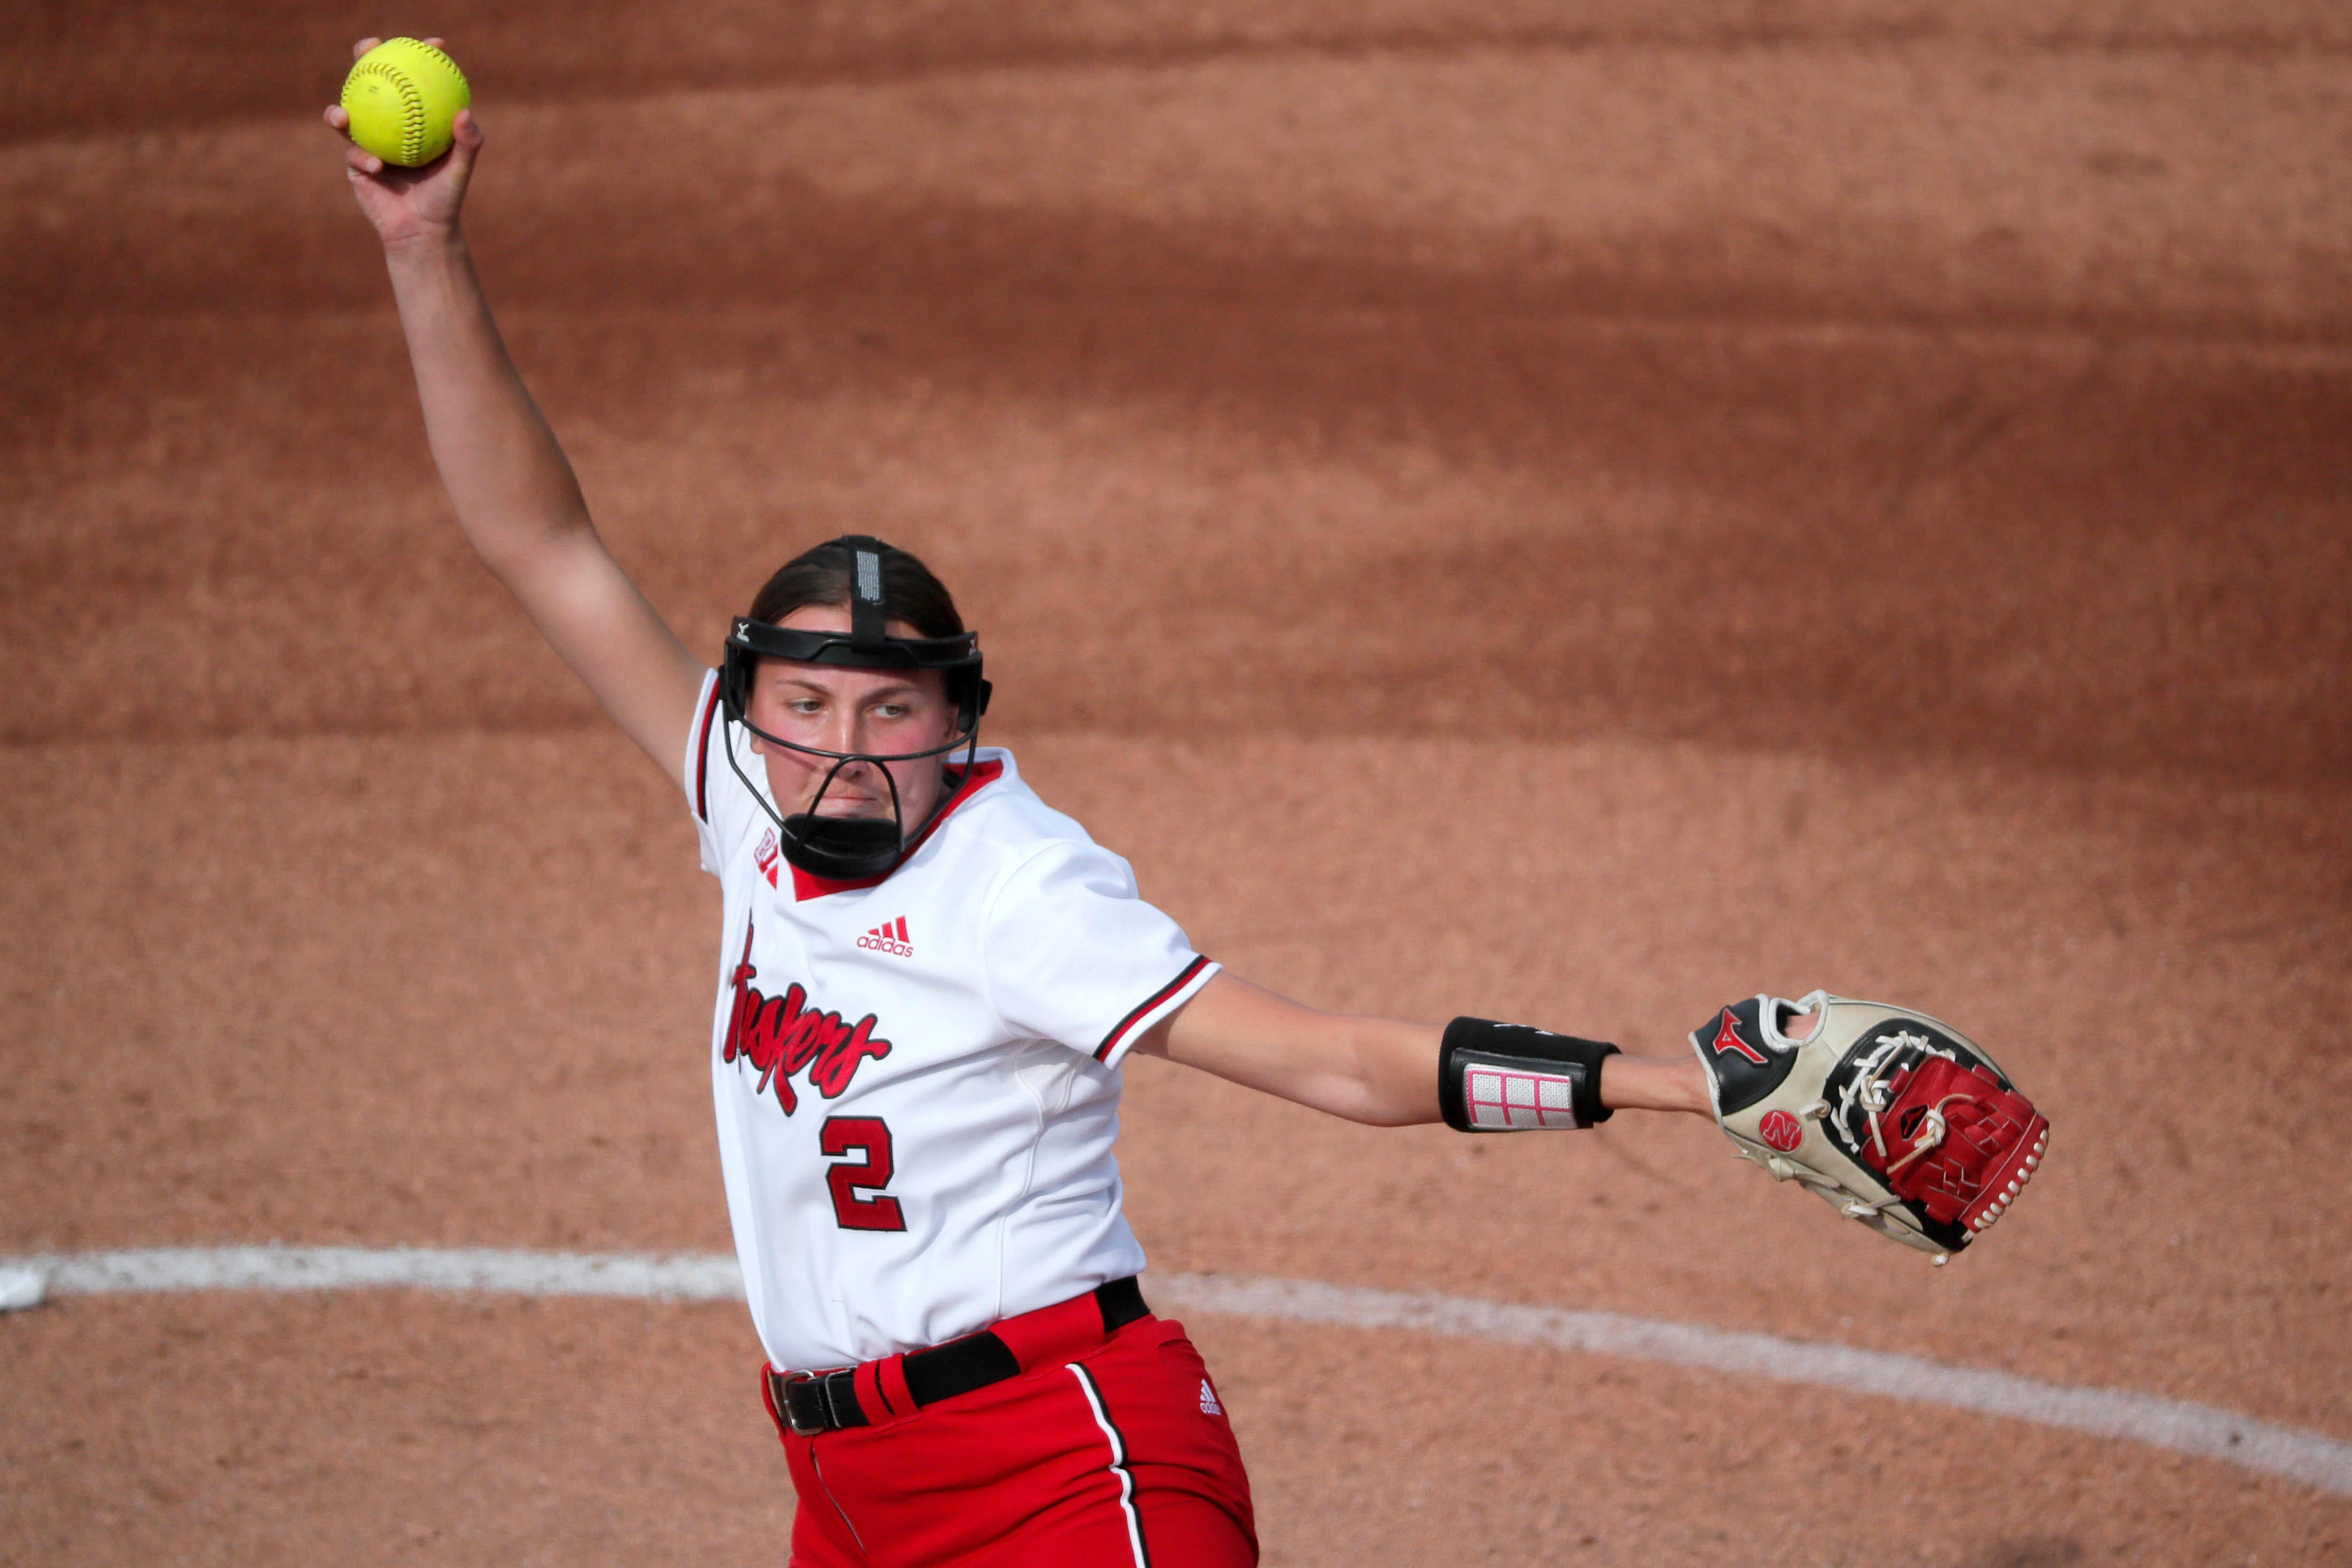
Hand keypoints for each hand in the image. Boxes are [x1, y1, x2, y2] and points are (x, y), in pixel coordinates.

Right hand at [324, 37, 480, 248]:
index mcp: (413, 118)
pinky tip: (376, 164)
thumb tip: (466, 113)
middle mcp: (388, 124)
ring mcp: (368, 141)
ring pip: (348, 115)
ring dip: (341, 110)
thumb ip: (467, 143)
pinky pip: (354, 154)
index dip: (422, 56)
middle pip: (372, 83)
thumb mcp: (460, 171)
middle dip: (366, 59)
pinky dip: (364, 157)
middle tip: (369, 49)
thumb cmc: (445, 198)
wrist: (422, 230)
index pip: (415, 80)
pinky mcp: (355, 163)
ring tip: (345, 113)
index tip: (434, 44)